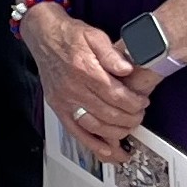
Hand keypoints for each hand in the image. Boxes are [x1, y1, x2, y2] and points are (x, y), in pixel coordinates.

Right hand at [25, 8, 150, 162]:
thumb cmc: (69, 36)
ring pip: (95, 126)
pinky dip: (93, 144)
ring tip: (129, 128)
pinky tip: (108, 151)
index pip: (117, 95)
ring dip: (117, 132)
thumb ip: (112, 54)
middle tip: (139, 114)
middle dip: (130, 118)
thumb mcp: (94, 35)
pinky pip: (76, 132)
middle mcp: (73, 88)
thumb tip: (127, 69)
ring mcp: (64, 100)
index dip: (135, 103)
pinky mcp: (58, 107)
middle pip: (109, 114)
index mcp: (84, 70)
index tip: (142, 102)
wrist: (43, 35)